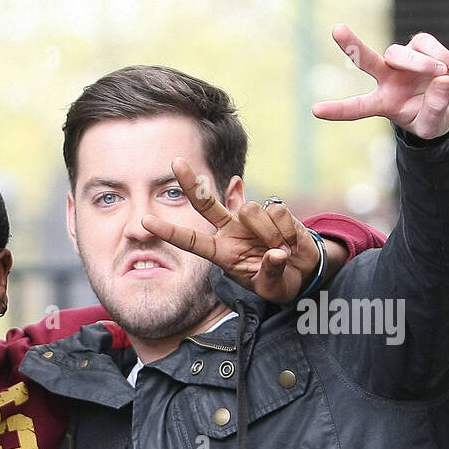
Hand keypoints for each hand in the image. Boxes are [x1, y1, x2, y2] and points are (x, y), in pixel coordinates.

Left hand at [140, 158, 322, 302]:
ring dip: (269, 234)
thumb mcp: (271, 287)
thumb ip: (269, 272)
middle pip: (205, 202)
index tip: (146, 221)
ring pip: (251, 211)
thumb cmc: (278, 281)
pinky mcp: (274, 208)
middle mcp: (231, 229)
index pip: (191, 240)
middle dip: (190, 182)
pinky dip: (287, 230)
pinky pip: (277, 211)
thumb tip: (275, 254)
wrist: (302, 271)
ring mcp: (251, 217)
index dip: (169, 231)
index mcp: (221, 252)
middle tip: (176, 161)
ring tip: (281, 251)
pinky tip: (290, 242)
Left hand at [312, 24, 448, 139]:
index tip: (316, 110)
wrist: (448, 101)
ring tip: (442, 75)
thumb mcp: (432, 125)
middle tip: (336, 29)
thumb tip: (440, 80)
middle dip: (351, 44)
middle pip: (365, 60)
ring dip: (423, 64)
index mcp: (382, 103)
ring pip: (401, 54)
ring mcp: (401, 61)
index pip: (356, 108)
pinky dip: (440, 55)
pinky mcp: (418, 45)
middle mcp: (386, 79)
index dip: (337, 109)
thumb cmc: (431, 116)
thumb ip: (434, 110)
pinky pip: (424, 44)